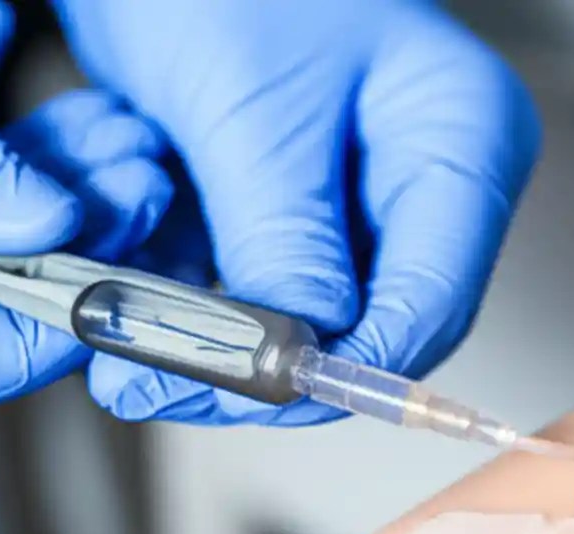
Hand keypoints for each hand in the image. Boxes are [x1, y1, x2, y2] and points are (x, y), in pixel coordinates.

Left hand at [54, 0, 541, 424]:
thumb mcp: (249, 102)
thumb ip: (282, 234)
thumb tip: (301, 355)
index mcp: (457, 138)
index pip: (430, 303)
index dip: (345, 368)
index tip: (251, 391)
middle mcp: (416, 179)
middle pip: (362, 326)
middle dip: (254, 365)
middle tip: (155, 380)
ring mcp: (349, 197)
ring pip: (292, 317)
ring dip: (202, 340)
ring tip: (116, 343)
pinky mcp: (282, 203)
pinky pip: (242, 282)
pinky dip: (181, 298)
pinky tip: (121, 299)